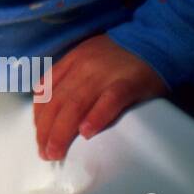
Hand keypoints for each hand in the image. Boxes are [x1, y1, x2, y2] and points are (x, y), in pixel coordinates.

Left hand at [33, 33, 169, 160]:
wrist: (155, 39)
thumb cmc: (119, 54)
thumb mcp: (86, 56)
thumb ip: (67, 74)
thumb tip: (44, 97)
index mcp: (72, 61)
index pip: (47, 91)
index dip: (39, 117)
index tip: (38, 137)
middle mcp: (84, 67)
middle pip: (58, 102)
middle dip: (46, 130)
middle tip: (44, 153)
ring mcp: (105, 74)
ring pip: (77, 104)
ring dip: (63, 131)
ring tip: (56, 152)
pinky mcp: (129, 83)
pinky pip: (109, 100)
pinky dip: (96, 116)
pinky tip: (86, 133)